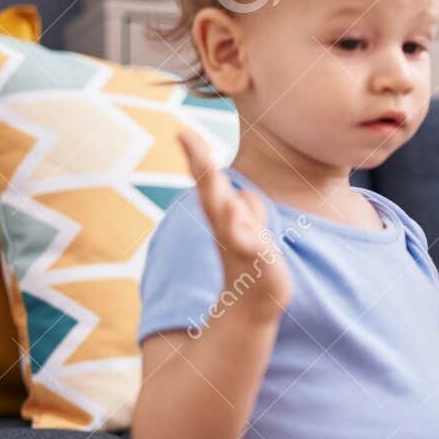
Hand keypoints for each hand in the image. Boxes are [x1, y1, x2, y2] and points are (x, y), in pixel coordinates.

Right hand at [178, 130, 290, 316]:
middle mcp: (227, 228)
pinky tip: (240, 221)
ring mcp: (241, 245)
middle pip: (211, 193)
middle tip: (188, 139)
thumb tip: (242, 196)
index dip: (196, 157)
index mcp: (224, 217)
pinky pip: (250, 245)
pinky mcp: (257, 262)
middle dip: (201, 166)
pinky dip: (244, 233)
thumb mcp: (252, 231)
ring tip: (213, 172)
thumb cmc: (253, 267)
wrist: (255, 307)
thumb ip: (248, 211)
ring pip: (228, 217)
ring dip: (220, 196)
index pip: (208, 183)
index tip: (182, 130)